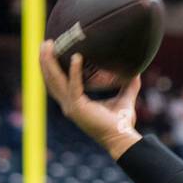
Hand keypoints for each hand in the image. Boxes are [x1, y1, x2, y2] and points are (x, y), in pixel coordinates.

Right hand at [39, 42, 141, 160]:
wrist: (123, 139)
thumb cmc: (122, 124)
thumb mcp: (124, 99)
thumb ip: (128, 85)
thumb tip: (136, 71)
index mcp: (75, 103)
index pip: (58, 83)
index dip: (52, 68)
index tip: (51, 51)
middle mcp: (69, 105)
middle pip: (51, 80)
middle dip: (46, 61)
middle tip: (45, 43)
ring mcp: (71, 107)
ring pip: (56, 80)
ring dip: (51, 62)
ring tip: (49, 45)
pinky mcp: (78, 108)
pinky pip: (74, 85)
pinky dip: (75, 71)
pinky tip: (77, 56)